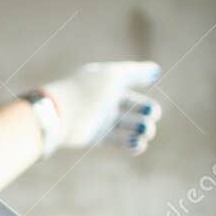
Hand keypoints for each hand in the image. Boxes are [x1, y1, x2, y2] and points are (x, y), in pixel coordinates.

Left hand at [34, 61, 162, 154]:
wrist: (58, 115)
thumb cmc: (87, 91)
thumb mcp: (114, 77)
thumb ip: (136, 73)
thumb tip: (157, 70)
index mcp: (104, 80)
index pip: (128, 78)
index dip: (142, 78)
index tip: (154, 79)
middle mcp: (102, 99)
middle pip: (131, 105)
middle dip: (145, 110)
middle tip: (153, 114)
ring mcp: (98, 119)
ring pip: (126, 124)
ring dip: (140, 129)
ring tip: (147, 132)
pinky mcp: (94, 137)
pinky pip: (116, 140)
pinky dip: (129, 144)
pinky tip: (139, 145)